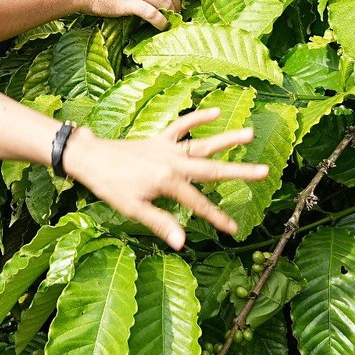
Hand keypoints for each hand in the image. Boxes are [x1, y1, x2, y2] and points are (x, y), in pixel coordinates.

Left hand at [60, 109, 269, 247]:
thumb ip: (161, 223)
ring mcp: (167, 148)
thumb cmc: (109, 185)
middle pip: (212, 169)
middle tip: (265, 171)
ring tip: (249, 132)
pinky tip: (215, 111)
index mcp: (168, 182)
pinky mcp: (159, 139)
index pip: (199, 204)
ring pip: (202, 143)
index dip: (217, 218)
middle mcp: (172, 162)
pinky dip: (197, 118)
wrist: (90, 157)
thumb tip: (182, 243)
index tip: (234, 229)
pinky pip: (180, 126)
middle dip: (239, 172)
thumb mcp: (133, 209)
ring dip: (226, 138)